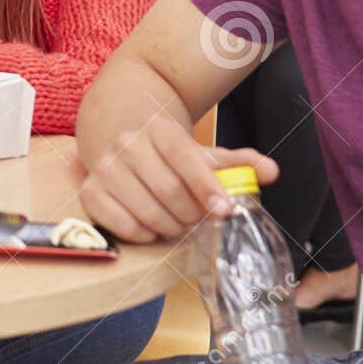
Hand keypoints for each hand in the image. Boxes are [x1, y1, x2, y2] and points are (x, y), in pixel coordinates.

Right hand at [74, 114, 277, 242]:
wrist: (117, 130)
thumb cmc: (167, 151)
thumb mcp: (201, 152)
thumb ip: (237, 163)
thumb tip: (272, 171)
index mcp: (160, 130)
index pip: (185, 158)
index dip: (206, 186)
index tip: (225, 210)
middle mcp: (128, 144)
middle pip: (168, 190)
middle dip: (190, 213)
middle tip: (197, 219)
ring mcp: (105, 167)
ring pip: (146, 210)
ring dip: (169, 226)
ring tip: (177, 222)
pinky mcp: (90, 190)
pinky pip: (121, 223)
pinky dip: (142, 233)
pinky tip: (151, 226)